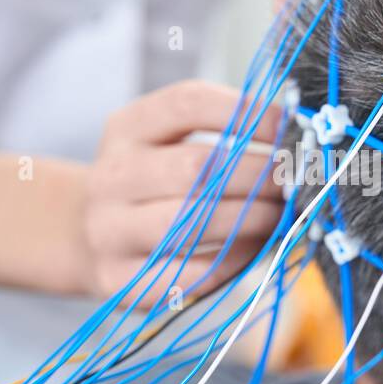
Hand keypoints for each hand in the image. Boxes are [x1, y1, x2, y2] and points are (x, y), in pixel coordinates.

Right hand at [80, 79, 284, 303]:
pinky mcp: (118, 280)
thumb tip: (296, 139)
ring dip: (251, 218)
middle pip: (195, 168)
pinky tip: (257, 249)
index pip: (188, 103)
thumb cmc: (153, 182)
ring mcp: (108, 230)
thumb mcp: (167, 141)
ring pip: (190, 222)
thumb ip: (222, 133)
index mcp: (126, 127)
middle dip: (259, 174)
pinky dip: (234, 260)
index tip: (290, 127)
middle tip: (297, 181)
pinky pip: (189, 273)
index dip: (248, 113)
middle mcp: (111, 176)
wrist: (86, 234)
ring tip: (282, 214)